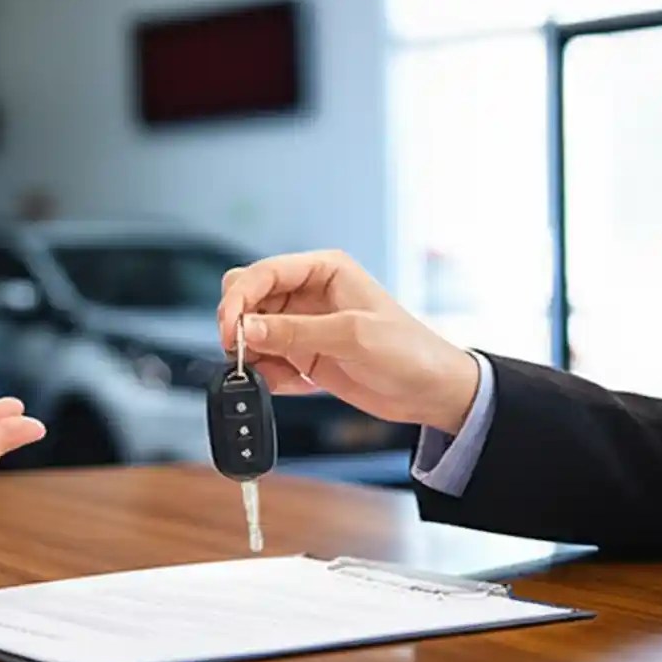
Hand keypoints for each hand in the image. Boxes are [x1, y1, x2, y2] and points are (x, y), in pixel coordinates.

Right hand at [217, 250, 479, 433]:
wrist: (430, 391)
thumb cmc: (409, 350)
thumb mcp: (352, 336)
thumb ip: (295, 332)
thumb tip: (248, 329)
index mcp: (323, 270)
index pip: (263, 273)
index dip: (239, 299)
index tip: (231, 330)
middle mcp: (307, 294)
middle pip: (247, 298)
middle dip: (239, 325)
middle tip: (242, 351)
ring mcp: (302, 325)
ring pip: (250, 332)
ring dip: (253, 355)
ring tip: (276, 373)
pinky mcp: (302, 354)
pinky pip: (265, 360)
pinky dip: (268, 374)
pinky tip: (294, 383)